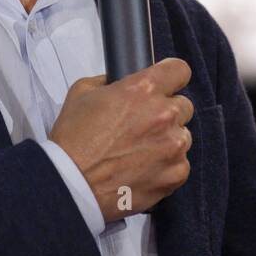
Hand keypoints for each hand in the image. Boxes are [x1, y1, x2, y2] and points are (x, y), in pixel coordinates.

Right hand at [49, 57, 194, 222]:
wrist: (71, 184)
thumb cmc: (73, 140)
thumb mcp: (82, 92)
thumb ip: (108, 81)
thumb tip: (120, 82)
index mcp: (143, 89)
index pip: (179, 70)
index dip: (171, 77)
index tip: (166, 85)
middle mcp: (164, 115)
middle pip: (183, 106)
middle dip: (166, 113)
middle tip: (142, 125)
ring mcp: (173, 146)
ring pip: (183, 136)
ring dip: (167, 141)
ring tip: (140, 151)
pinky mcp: (175, 174)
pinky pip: (181, 164)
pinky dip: (166, 167)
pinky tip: (143, 169)